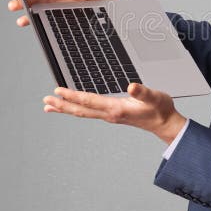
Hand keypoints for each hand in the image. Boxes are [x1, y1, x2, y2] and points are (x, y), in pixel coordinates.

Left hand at [43, 83, 186, 144]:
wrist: (165, 124)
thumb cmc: (160, 109)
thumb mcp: (154, 97)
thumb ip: (143, 92)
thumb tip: (131, 85)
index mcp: (116, 108)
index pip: (89, 101)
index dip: (72, 95)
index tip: (57, 90)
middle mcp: (109, 114)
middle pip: (80, 110)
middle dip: (62, 105)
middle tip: (45, 100)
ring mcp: (109, 116)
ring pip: (83, 113)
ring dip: (66, 108)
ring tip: (51, 106)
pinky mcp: (112, 115)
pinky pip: (89, 113)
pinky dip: (77, 109)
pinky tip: (73, 107)